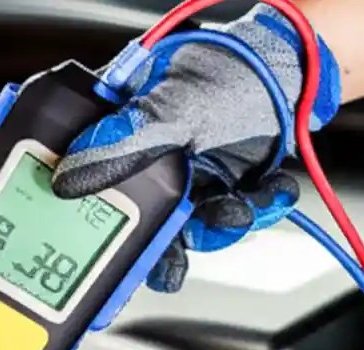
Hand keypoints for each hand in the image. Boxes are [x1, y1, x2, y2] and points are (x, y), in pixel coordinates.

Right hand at [52, 4, 341, 291]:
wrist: (292, 67)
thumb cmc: (231, 70)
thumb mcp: (175, 108)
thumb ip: (127, 145)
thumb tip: (71, 178)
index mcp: (117, 133)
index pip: (90, 185)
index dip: (94, 226)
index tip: (105, 259)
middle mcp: (145, 161)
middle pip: (138, 221)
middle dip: (164, 248)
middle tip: (171, 269)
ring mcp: (184, 177)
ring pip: (188, 228)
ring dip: (219, 227)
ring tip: (240, 210)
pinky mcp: (221, 187)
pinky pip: (229, 218)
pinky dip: (255, 210)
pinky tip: (270, 190)